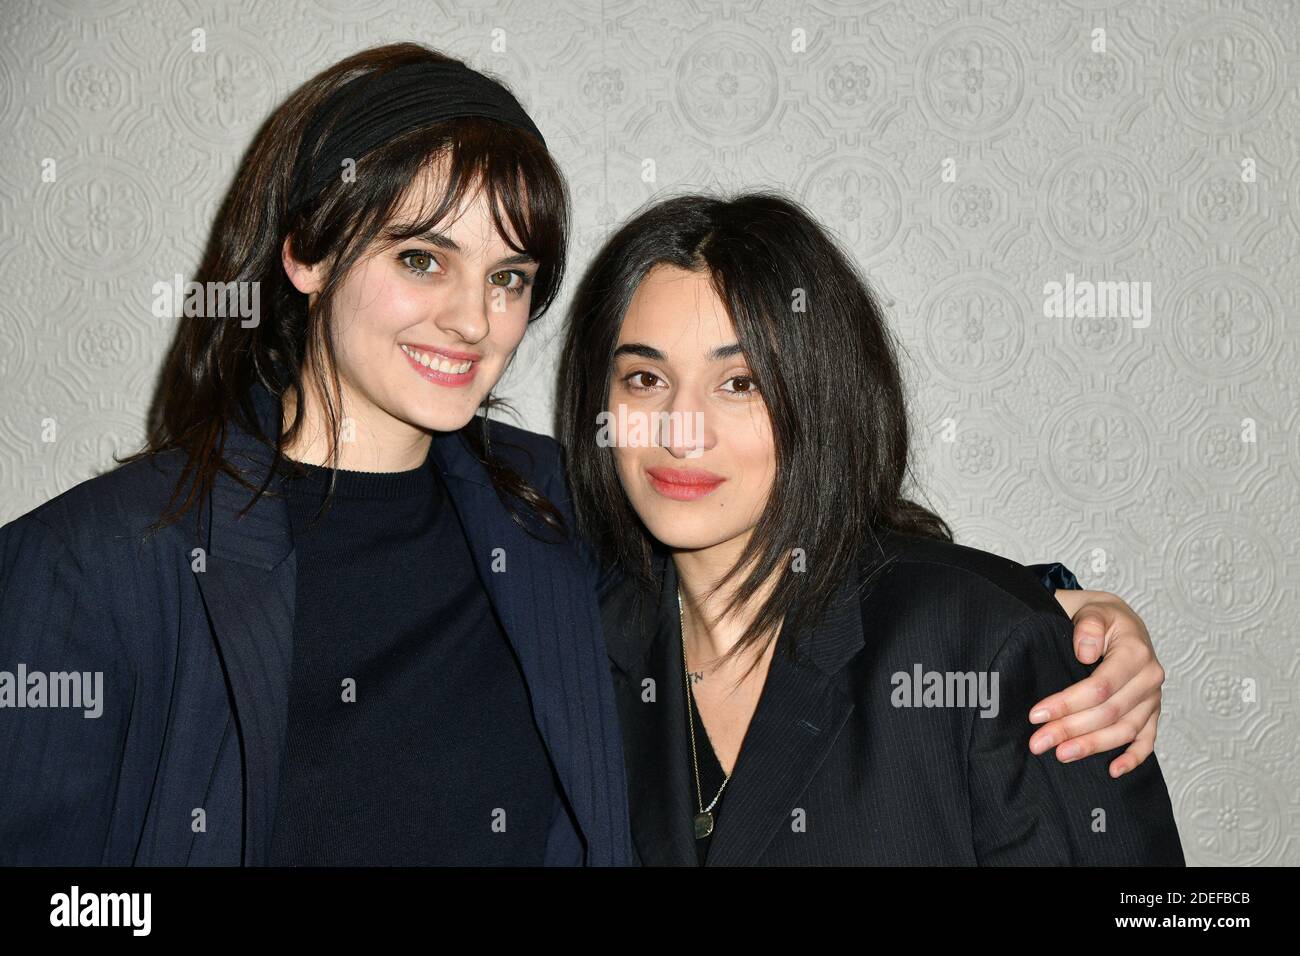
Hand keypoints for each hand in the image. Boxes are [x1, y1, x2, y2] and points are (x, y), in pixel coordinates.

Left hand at [1030, 590, 1164, 777]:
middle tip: (1038, 742)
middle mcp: (1149, 678)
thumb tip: (1084, 652)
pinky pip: (1147, 739)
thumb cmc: (1099, 616)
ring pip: (1124, 730)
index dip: (1067, 703)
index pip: (1099, 687)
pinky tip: (1113, 771)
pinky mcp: (1152, 711)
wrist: (1119, 620)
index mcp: (1135, 652)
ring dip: (1092, 747)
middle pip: (1108, 713)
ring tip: (1061, 755)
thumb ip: (1088, 626)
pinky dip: (1133, 758)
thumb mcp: (1091, 609)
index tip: (1036, 714)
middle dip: (1071, 730)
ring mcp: (1152, 698)